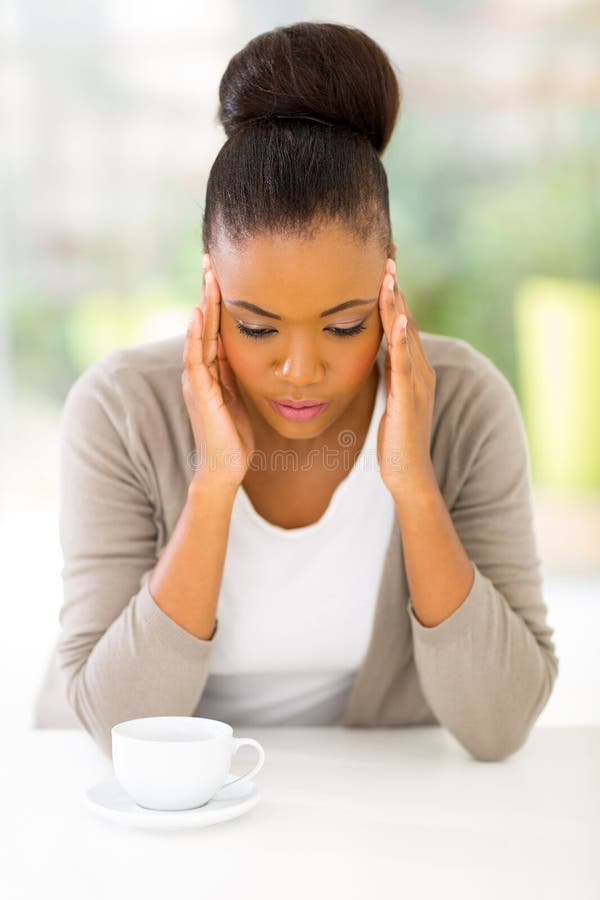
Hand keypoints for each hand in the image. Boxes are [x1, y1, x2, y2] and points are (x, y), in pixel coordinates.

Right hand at [182, 254, 254, 489]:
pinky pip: (196, 359)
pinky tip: (199, 314)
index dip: (218, 297)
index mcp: (211, 368)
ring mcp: (197, 381)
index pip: (214, 324)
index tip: (224, 267)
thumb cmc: (234, 436)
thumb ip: (240, 372)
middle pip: (204, 321)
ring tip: (208, 275)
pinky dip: (196, 335)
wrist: (224, 469)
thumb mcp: (240, 395)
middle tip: (211, 257)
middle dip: (208, 289)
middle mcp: (199, 369)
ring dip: (203, 303)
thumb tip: (257, 349)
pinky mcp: (200, 394)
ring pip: (199, 333)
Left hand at [376, 258, 436, 502]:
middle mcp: (420, 369)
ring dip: (397, 304)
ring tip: (388, 273)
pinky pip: (405, 365)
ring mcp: (417, 383)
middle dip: (395, 285)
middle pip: (407, 318)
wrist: (409, 476)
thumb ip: (387, 371)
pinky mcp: (410, 400)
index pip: (401, 320)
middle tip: (386, 250)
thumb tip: (377, 349)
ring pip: (407, 335)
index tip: (382, 260)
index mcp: (413, 367)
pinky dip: (402, 340)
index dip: (392, 291)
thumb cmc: (396, 439)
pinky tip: (398, 319)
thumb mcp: (389, 396)